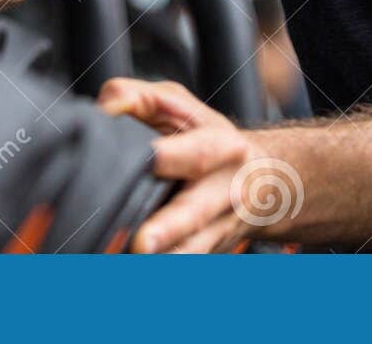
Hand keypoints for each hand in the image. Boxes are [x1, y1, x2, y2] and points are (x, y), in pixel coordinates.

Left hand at [97, 77, 297, 252]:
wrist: (266, 180)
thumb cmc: (209, 136)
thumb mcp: (181, 106)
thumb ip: (140, 98)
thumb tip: (104, 108)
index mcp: (220, 148)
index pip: (193, 153)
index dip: (166, 158)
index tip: (144, 162)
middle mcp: (222, 192)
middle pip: (194, 213)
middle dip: (169, 228)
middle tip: (141, 244)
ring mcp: (216, 230)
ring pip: (190, 251)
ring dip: (164, 260)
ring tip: (134, 263)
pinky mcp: (207, 254)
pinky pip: (184, 267)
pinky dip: (161, 272)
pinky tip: (132, 274)